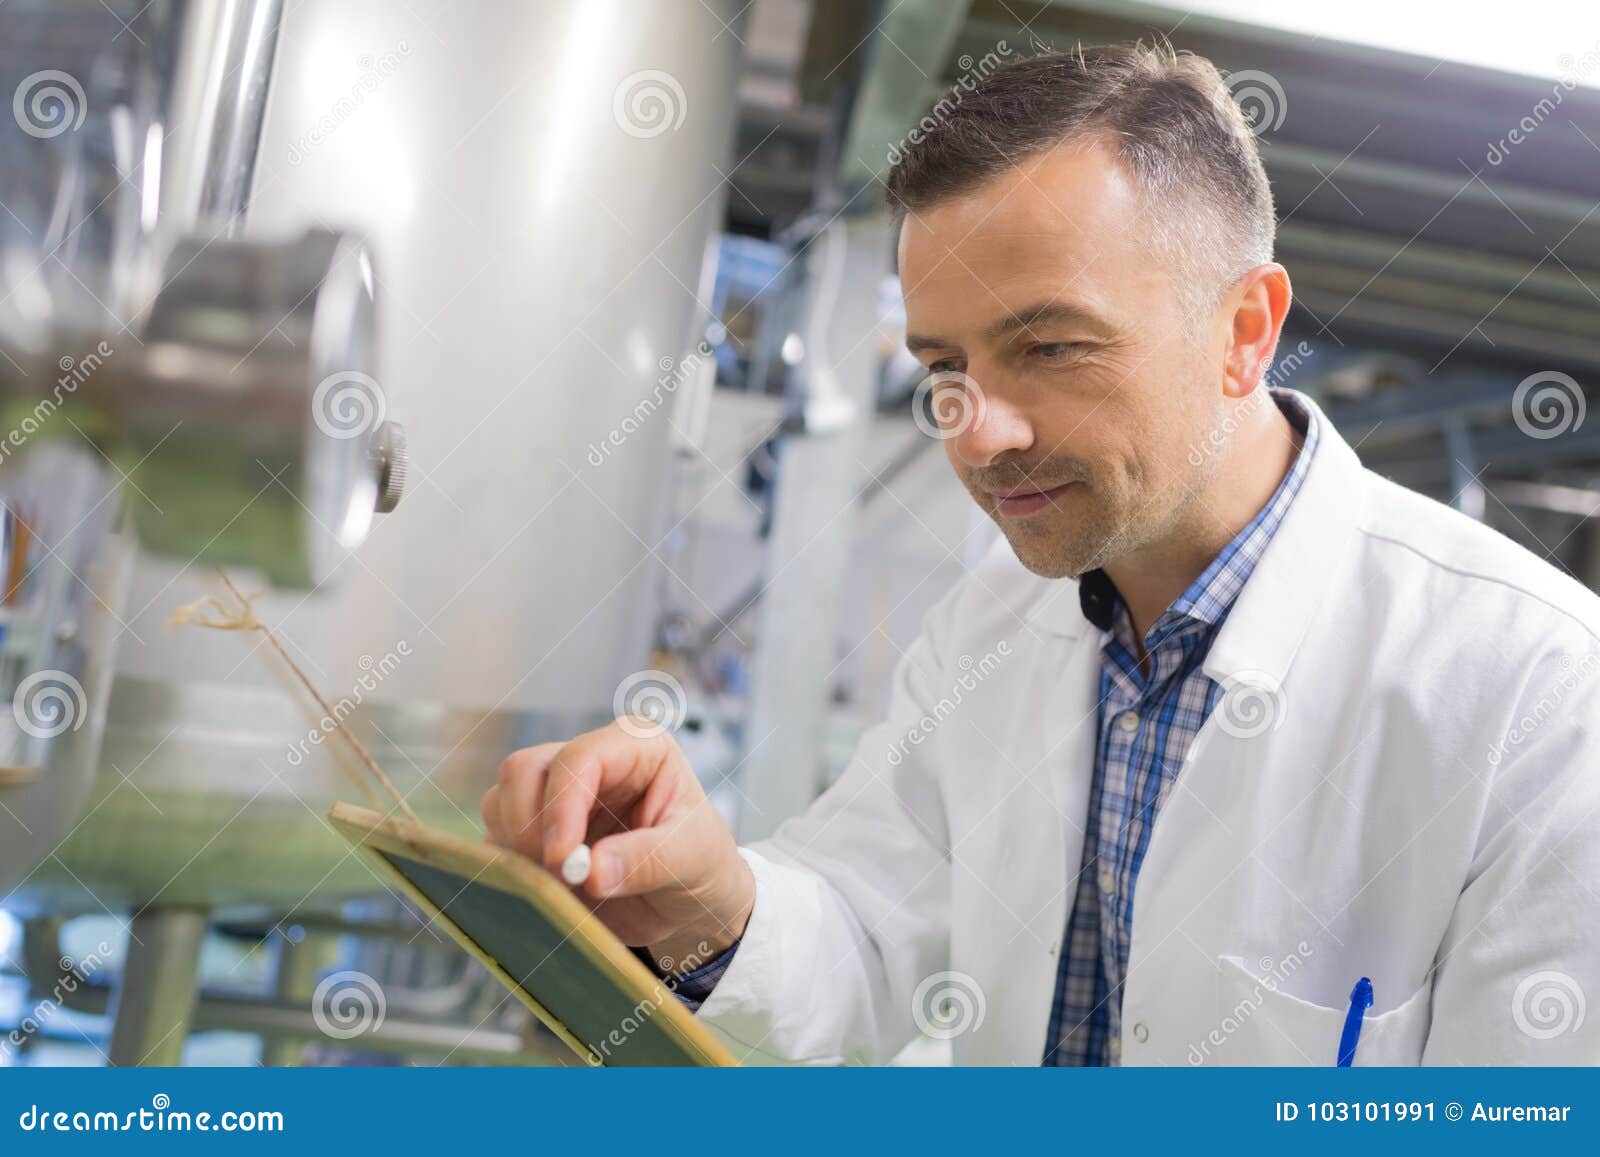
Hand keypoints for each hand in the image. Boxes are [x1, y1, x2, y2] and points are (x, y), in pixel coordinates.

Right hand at [481, 719, 753, 971]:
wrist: (687, 901)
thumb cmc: (700, 864)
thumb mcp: (692, 859)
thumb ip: (646, 862)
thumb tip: (591, 871)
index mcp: (635, 746)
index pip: (580, 758)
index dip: (562, 806)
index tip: (562, 860)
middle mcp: (591, 760)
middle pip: (524, 770)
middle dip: (530, 826)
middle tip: (559, 876)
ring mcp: (558, 792)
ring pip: (502, 799)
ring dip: (517, 846)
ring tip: (561, 884)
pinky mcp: (536, 828)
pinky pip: (498, 837)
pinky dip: (510, 866)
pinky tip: (546, 889)